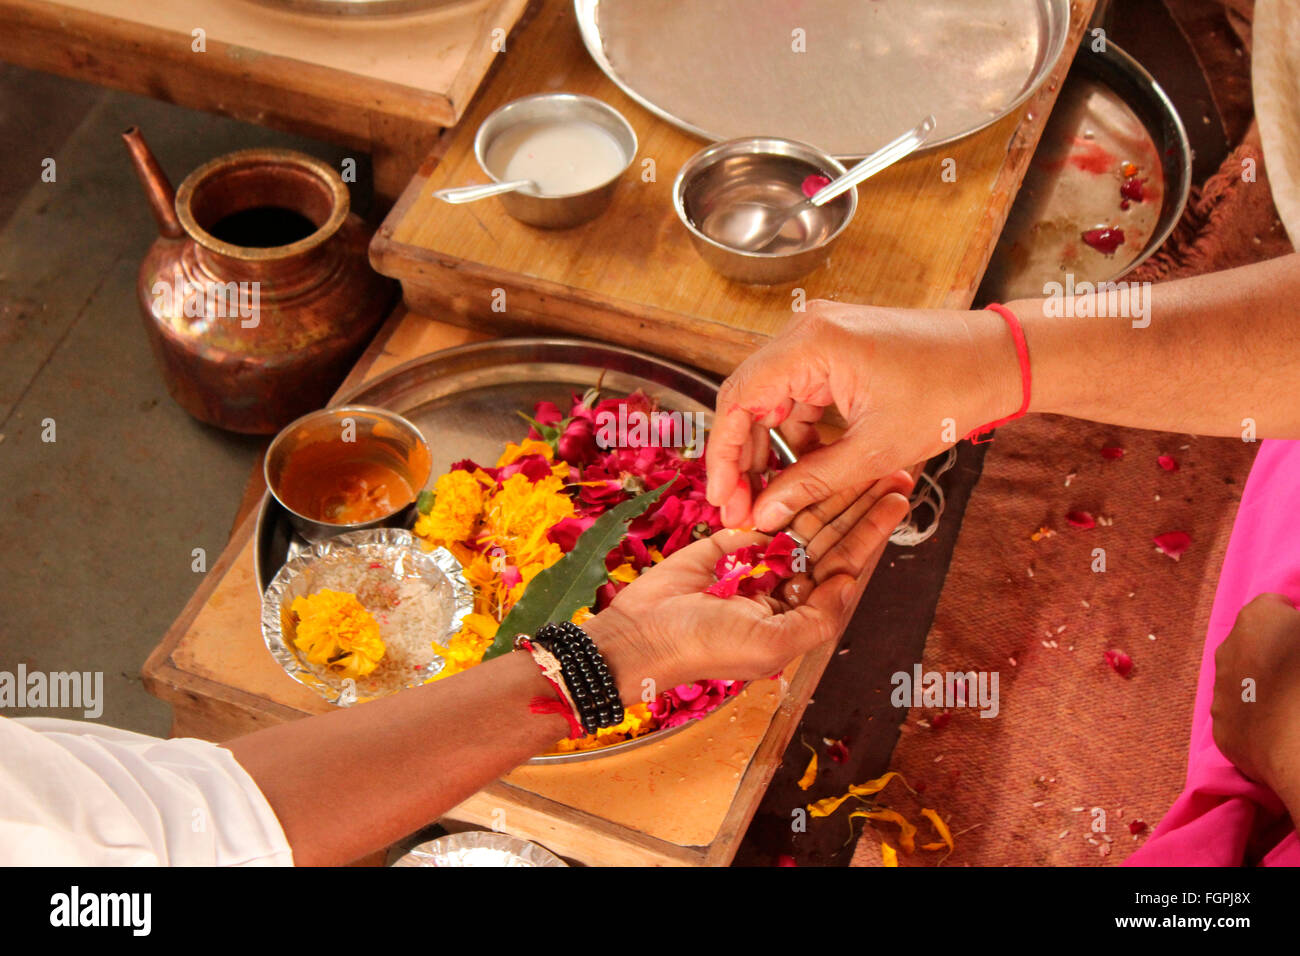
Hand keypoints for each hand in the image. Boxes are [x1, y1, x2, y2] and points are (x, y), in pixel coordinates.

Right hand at [588, 481, 910, 689]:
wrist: (641, 635)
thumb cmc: (705, 648)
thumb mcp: (773, 645)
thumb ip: (818, 617)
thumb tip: (850, 580)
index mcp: (799, 611)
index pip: (844, 563)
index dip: (871, 531)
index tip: (896, 497)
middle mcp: (783, 583)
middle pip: (830, 535)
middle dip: (859, 502)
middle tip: (888, 467)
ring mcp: (756, 559)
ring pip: (801, 517)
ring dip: (828, 490)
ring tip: (857, 457)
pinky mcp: (727, 540)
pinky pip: (762, 510)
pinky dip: (782, 488)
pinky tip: (805, 463)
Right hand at [705, 299, 1022, 529]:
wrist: (1001, 359)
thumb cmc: (950, 393)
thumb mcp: (875, 450)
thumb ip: (812, 482)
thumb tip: (764, 513)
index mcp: (810, 344)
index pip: (738, 400)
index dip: (723, 456)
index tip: (723, 499)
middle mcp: (806, 330)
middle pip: (749, 398)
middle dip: (743, 457)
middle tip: (742, 507)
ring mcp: (821, 335)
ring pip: (772, 399)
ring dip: (770, 448)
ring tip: (774, 497)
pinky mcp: (837, 349)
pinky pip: (799, 394)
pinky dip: (797, 433)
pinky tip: (805, 469)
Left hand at [1211, 593, 1299, 800]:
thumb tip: (1296, 622)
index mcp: (1257, 619)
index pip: (1276, 606)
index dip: (1294, 619)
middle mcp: (1228, 648)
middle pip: (1254, 642)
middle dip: (1275, 651)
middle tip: (1299, 672)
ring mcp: (1220, 690)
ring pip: (1242, 678)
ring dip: (1263, 684)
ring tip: (1293, 704)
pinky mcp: (1222, 728)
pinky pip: (1240, 716)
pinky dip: (1257, 720)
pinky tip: (1281, 730)